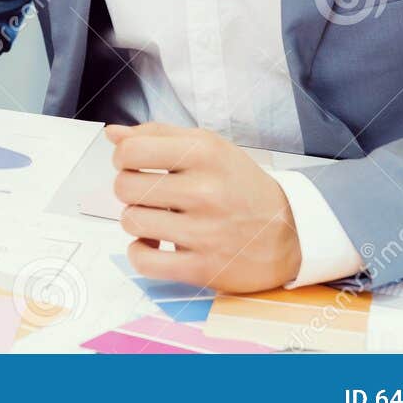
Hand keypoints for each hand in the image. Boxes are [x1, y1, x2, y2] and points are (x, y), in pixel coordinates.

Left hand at [107, 122, 301, 293]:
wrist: (290, 232)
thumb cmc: (239, 185)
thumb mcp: (208, 147)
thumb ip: (158, 135)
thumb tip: (112, 134)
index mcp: (204, 153)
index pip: (131, 150)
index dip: (123, 157)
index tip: (134, 164)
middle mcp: (205, 190)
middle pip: (125, 187)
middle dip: (128, 189)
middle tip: (148, 193)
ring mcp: (205, 232)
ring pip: (131, 221)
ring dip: (136, 219)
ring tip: (156, 217)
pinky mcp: (203, 268)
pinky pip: (143, 261)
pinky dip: (140, 252)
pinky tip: (155, 243)